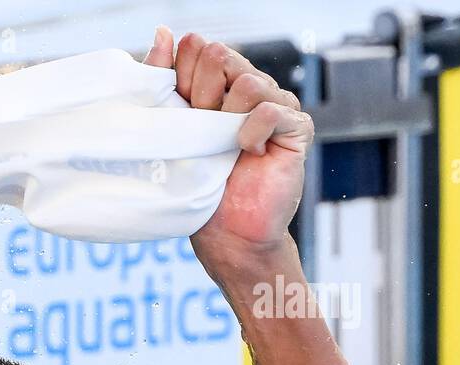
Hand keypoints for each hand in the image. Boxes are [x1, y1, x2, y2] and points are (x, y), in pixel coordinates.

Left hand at [144, 27, 313, 253]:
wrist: (225, 236)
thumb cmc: (194, 187)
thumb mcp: (170, 130)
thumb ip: (164, 82)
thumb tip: (163, 32)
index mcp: (216, 84)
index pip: (197, 48)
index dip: (181, 77)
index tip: (179, 111)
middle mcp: (247, 88)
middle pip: (221, 56)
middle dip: (200, 94)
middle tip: (200, 130)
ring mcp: (275, 105)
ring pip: (248, 80)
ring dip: (226, 115)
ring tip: (224, 146)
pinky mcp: (296, 128)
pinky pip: (271, 109)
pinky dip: (253, 130)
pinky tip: (246, 150)